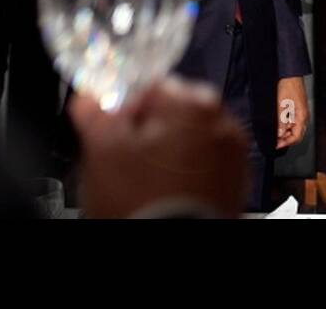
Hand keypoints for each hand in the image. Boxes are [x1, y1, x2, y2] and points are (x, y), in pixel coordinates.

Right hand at [69, 76, 249, 218]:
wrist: (173, 238)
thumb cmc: (145, 200)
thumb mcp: (103, 148)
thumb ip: (94, 112)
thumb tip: (89, 100)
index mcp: (194, 102)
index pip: (150, 88)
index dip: (126, 111)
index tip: (115, 132)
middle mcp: (223, 123)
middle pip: (173, 115)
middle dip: (150, 134)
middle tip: (130, 162)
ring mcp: (233, 155)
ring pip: (189, 142)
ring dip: (169, 155)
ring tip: (149, 183)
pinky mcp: (236, 182)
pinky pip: (202, 168)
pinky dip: (186, 176)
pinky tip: (167, 192)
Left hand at [276, 76, 308, 149]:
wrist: (291, 74)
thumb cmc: (288, 86)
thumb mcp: (281, 105)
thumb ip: (281, 120)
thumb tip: (280, 133)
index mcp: (302, 116)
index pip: (296, 137)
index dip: (286, 143)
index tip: (277, 145)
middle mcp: (304, 116)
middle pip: (297, 135)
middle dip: (286, 140)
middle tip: (275, 141)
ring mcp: (302, 113)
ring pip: (295, 130)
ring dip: (286, 133)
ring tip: (275, 133)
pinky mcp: (298, 110)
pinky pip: (294, 123)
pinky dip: (287, 127)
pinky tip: (279, 125)